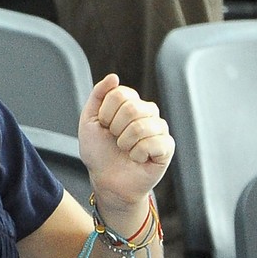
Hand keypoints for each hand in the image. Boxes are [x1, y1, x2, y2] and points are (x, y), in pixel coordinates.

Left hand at [78, 75, 173, 223]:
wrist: (106, 180)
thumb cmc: (99, 152)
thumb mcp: (90, 121)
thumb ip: (98, 95)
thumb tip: (114, 77)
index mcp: (131, 103)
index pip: (120, 93)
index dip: (106, 113)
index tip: (104, 126)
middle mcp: (148, 112)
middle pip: (133, 107)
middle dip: (115, 128)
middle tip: (116, 140)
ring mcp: (159, 129)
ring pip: (142, 126)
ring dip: (125, 143)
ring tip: (126, 150)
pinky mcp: (167, 147)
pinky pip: (152, 143)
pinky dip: (137, 154)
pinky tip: (137, 159)